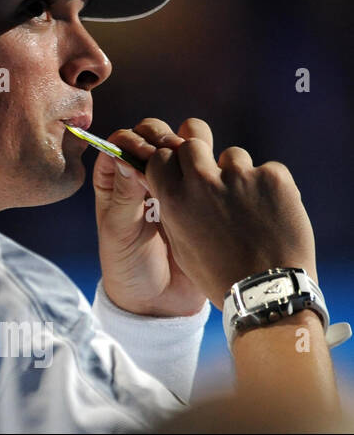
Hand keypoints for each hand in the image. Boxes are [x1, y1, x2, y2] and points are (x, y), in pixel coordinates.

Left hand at [95, 118, 206, 315]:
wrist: (160, 301)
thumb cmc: (128, 267)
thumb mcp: (119, 233)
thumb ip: (123, 197)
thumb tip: (125, 159)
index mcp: (115, 180)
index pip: (121, 141)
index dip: (133, 141)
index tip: (145, 156)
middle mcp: (144, 175)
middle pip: (153, 135)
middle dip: (163, 138)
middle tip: (174, 157)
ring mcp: (175, 183)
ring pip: (183, 146)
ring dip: (190, 145)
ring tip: (195, 164)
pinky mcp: (202, 195)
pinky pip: (207, 168)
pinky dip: (211, 163)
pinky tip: (215, 176)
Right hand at [134, 118, 315, 306]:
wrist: (267, 290)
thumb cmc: (219, 273)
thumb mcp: (180, 242)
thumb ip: (173, 208)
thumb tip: (174, 185)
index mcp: (174, 198)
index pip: (161, 156)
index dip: (171, 163)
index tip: (180, 172)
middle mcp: (202, 182)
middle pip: (192, 144)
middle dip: (199, 156)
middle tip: (212, 177)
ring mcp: (240, 177)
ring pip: (233, 155)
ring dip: (238, 173)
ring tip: (248, 206)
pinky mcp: (274, 178)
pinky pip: (268, 169)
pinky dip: (269, 186)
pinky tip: (271, 212)